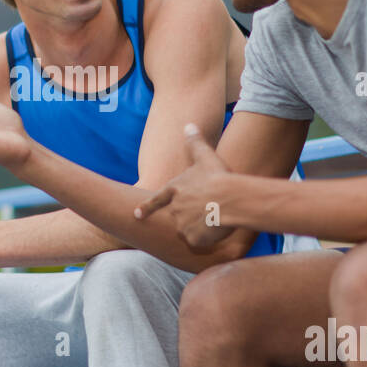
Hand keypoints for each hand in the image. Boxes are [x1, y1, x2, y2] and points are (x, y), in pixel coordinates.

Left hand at [133, 123, 236, 249]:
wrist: (230, 198)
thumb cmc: (218, 176)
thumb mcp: (206, 156)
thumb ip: (195, 142)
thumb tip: (189, 125)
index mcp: (175, 189)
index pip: (157, 200)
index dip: (147, 208)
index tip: (137, 215)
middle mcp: (174, 208)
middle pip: (180, 216)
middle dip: (193, 215)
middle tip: (210, 210)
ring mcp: (181, 225)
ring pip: (189, 230)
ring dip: (201, 228)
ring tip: (216, 218)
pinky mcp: (192, 239)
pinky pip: (199, 242)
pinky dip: (207, 239)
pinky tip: (217, 230)